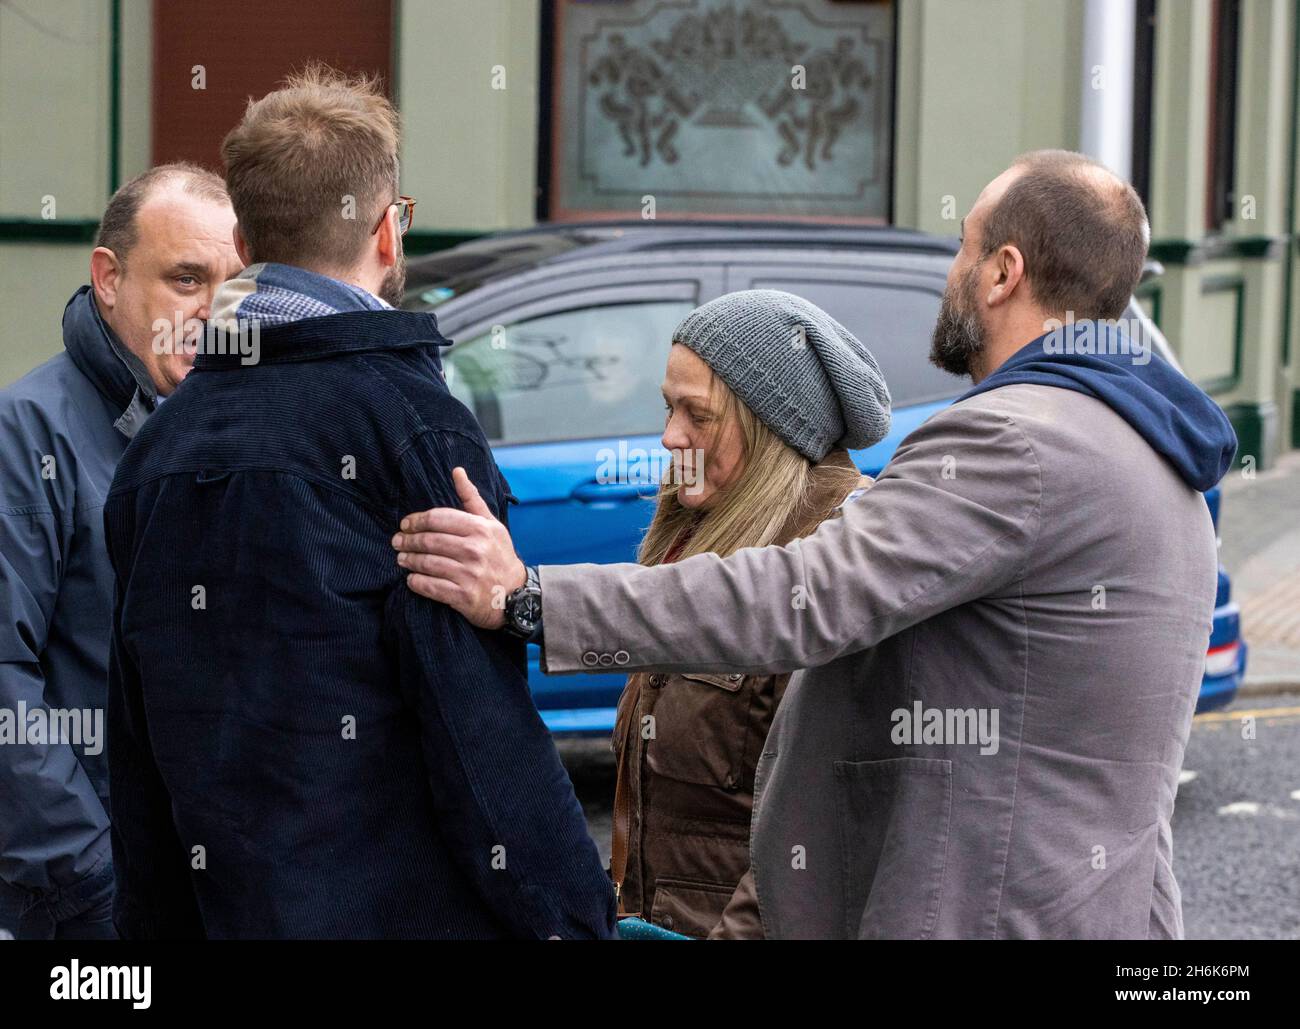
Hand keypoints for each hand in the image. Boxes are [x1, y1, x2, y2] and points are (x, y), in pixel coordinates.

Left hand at [392, 467, 525, 628]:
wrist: (517, 595)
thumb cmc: (500, 556)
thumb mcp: (491, 524)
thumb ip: (471, 498)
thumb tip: (457, 471)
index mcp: (480, 529)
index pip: (438, 518)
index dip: (417, 520)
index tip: (406, 524)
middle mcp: (475, 550)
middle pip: (429, 541)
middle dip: (408, 541)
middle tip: (397, 541)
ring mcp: (470, 574)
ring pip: (427, 563)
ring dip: (409, 560)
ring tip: (402, 558)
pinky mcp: (464, 596)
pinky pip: (431, 587)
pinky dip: (416, 582)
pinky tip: (411, 579)